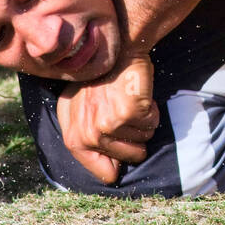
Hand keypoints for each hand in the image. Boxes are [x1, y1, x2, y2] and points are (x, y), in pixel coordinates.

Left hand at [56, 52, 158, 183]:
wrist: (115, 51)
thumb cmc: (100, 80)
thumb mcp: (81, 110)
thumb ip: (89, 140)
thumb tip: (112, 171)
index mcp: (73, 136)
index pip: (105, 172)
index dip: (120, 161)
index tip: (124, 145)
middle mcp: (87, 134)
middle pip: (131, 157)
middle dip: (135, 136)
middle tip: (124, 112)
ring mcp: (106, 125)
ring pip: (144, 139)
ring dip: (142, 121)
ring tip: (127, 100)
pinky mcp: (127, 114)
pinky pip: (151, 123)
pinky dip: (150, 109)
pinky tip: (136, 94)